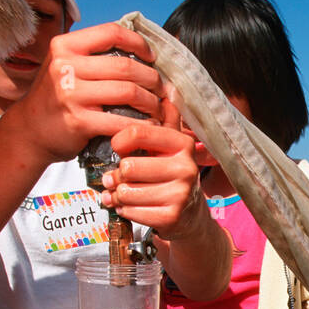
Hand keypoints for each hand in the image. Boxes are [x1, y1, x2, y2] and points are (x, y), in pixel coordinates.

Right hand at [11, 23, 166, 165]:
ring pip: (128, 92)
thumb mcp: (64, 66)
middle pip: (125, 66)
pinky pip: (121, 121)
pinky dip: (141, 125)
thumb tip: (135, 47)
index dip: (138, 42)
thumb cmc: (54, 98)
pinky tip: (148, 127)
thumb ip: (91, 55)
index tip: (151, 57)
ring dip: (151, 102)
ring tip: (158, 108)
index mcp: (65, 46)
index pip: (111, 32)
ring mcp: (71, 94)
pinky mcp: (78, 121)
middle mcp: (65, 66)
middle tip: (162, 89)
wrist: (29, 131)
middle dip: (152, 79)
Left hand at [99, 119, 211, 241]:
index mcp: (182, 144)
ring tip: (124, 193)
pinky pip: (130, 211)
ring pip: (126, 191)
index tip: (119, 148)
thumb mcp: (170, 147)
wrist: (191, 215)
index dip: (119, 142)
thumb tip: (165, 91)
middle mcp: (185, 168)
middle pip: (128, 167)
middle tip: (118, 177)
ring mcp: (180, 194)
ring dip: (118, 194)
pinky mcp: (171, 216)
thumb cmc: (173, 177)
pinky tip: (131, 206)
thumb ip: (165, 121)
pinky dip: (124, 210)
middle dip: (116, 175)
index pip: (138, 133)